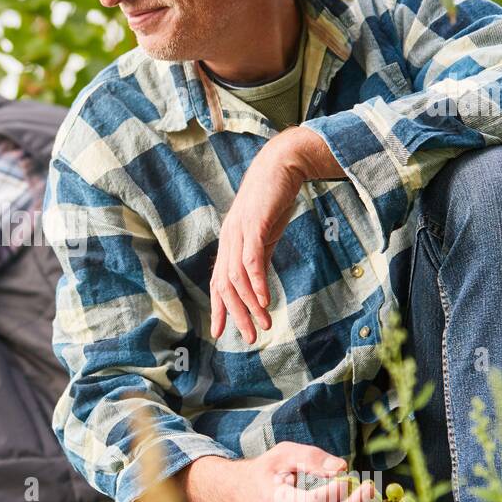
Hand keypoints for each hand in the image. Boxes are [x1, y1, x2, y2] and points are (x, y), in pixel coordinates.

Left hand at [209, 127, 340, 343]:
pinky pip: (252, 259)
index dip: (219, 308)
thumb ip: (259, 257)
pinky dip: (257, 282)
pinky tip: (264, 300)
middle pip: (225, 285)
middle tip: (250, 337)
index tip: (220, 332)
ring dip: (250, 304)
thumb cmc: (274, 199)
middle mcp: (229, 239)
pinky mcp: (254, 224)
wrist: (283, 164)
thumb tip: (258, 285)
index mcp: (229, 244)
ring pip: (238, 277)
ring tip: (264, 324)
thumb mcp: (264, 234)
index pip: (218, 282)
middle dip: (236, 315)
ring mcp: (239, 231)